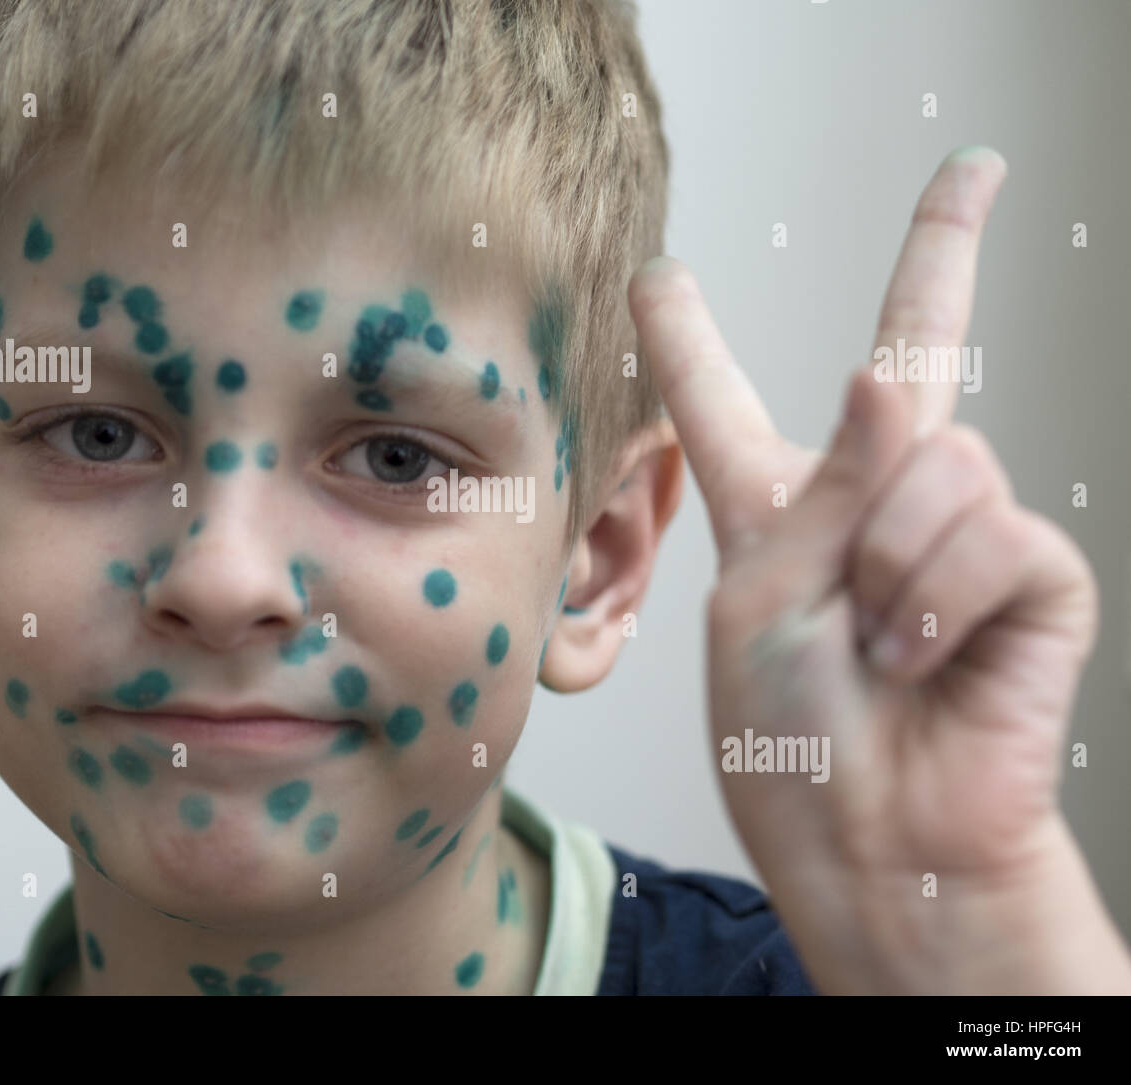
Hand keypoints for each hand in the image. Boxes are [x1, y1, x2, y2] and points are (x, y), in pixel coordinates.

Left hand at [628, 147, 1128, 992]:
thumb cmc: (791, 734)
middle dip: (946, 244)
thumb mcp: (760, 597)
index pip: (723, 399)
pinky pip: (992, 530)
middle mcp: (872, 501)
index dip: (691, 338)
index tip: (660, 272)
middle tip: (982, 168)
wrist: (874, 841)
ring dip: (890, 566)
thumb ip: (821, 485)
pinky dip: (941, 601)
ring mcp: (957, 530)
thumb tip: (891, 371)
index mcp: (772, 509)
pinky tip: (928, 656)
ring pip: (943, 459)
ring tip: (879, 645)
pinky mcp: (1032, 575)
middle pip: (919, 345)